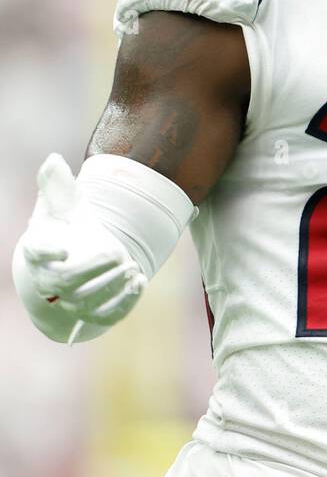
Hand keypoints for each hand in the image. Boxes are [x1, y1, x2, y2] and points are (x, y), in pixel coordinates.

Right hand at [14, 154, 145, 333]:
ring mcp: (71, 300)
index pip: (37, 253)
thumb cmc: (67, 229)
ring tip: (132, 266)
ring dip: (112, 286)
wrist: (76, 261)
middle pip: (64, 282)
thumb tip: (53, 160)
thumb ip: (58, 185)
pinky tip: (140, 283)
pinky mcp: (94, 313)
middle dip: (91, 270)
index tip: (66, 247)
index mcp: (39, 250)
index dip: (48, 251)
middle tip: (117, 253)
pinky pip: (107, 316)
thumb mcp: (64, 205)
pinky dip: (125, 303)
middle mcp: (50, 280)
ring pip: (87, 303)